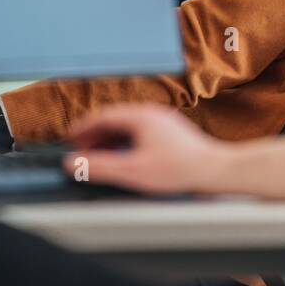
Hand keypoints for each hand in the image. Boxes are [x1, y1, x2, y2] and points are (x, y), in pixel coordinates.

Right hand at [64, 104, 227, 194]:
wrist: (215, 171)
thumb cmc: (180, 169)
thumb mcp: (132, 171)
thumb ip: (100, 166)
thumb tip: (73, 163)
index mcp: (140, 116)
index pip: (102, 116)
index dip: (82, 127)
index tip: (69, 137)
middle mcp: (151, 114)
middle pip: (114, 120)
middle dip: (94, 135)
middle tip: (80, 149)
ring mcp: (163, 122)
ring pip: (127, 126)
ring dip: (109, 140)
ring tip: (99, 155)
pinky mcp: (171, 134)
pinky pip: (139, 133)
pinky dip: (124, 143)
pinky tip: (123, 159)